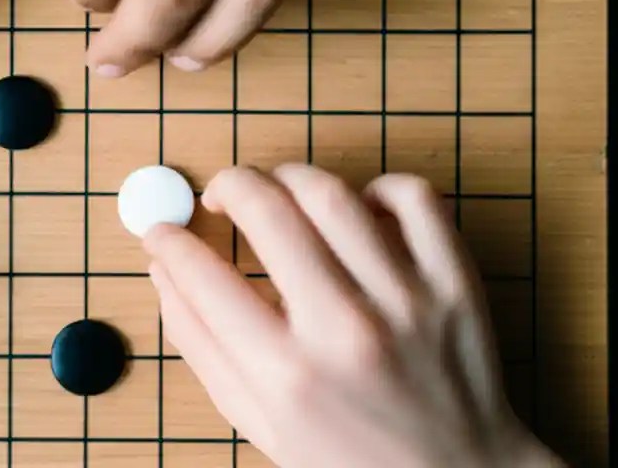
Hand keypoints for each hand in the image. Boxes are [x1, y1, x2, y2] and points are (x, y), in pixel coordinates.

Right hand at [145, 166, 563, 467]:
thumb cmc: (349, 457)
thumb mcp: (257, 421)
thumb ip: (202, 345)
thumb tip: (163, 270)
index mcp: (285, 374)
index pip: (202, 274)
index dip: (168, 241)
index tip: (162, 232)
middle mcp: (344, 331)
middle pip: (266, 210)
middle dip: (226, 186)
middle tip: (220, 195)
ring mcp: (406, 301)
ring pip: (332, 194)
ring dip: (289, 177)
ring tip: (279, 194)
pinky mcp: (455, 284)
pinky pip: (414, 198)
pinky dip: (378, 187)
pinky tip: (358, 208)